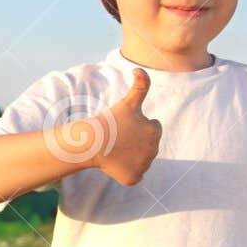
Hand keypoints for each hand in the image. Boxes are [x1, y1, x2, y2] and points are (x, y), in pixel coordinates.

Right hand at [92, 68, 160, 185]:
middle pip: (148, 145)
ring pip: (141, 159)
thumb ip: (141, 85)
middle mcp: (153, 150)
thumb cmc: (109, 121)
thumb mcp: (128, 102)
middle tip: (120, 138)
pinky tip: (116, 162)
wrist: (92, 143)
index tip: (125, 126)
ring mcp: (144, 165)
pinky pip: (133, 174)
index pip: (153, 128)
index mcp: (155, 130)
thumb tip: (139, 68)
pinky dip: (126, 171)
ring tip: (117, 149)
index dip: (137, 126)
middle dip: (137, 141)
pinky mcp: (133, 178)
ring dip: (131, 155)